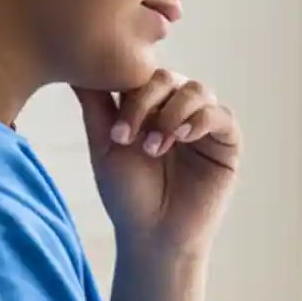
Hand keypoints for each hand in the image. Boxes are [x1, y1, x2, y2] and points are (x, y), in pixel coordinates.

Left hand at [74, 70, 241, 258]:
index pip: (143, 77)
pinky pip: (222, 116)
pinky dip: (202, 120)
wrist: (153, 236)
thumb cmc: (127, 195)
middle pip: (169, 79)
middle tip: (130, 138)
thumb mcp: (104, 144)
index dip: (129, 94)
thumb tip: (73, 64)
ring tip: (155, 147)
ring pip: (197, 91)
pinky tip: (182, 137)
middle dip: (147, 103)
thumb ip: (96, 103)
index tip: (116, 133)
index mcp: (151, 107)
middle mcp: (179, 110)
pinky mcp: (227, 143)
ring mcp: (205, 125)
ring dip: (173, 113)